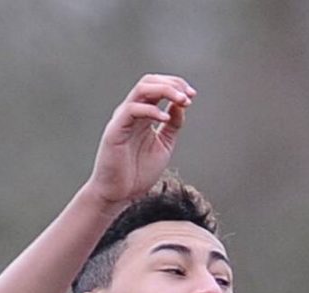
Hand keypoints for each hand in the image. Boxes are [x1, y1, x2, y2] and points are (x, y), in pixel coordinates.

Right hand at [86, 74, 194, 208]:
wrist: (119, 194)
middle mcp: (131, 112)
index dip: (176, 86)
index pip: (157, 87)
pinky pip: (132, 110)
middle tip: (189, 96)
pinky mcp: (115, 130)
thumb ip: (173, 125)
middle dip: (172, 84)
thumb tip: (182, 105)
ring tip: (182, 100)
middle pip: (149, 82)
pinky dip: (151, 110)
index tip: (192, 95)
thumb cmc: (137, 172)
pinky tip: (165, 119)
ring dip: (165, 90)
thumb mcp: (164, 145)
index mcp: (143, 114)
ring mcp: (122, 119)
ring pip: (141, 90)